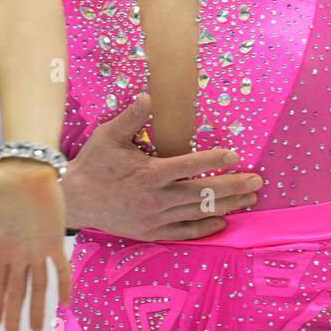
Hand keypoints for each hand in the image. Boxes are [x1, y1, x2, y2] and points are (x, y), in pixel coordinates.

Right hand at [0, 159, 69, 330]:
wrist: (26, 167)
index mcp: (1, 247)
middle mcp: (20, 253)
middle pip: (16, 293)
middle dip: (14, 317)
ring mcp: (38, 248)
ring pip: (39, 286)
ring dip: (38, 308)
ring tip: (37, 330)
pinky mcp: (55, 239)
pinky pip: (62, 267)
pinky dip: (65, 284)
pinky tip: (67, 303)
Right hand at [62, 92, 263, 240]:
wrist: (73, 201)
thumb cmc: (92, 165)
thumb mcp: (108, 136)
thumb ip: (131, 118)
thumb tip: (148, 97)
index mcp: (150, 173)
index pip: (189, 165)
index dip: (214, 161)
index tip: (235, 156)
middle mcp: (157, 198)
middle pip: (202, 193)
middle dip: (233, 187)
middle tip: (257, 181)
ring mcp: (155, 218)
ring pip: (198, 212)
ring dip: (226, 206)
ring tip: (249, 199)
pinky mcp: (150, 232)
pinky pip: (183, 232)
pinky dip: (204, 228)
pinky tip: (222, 222)